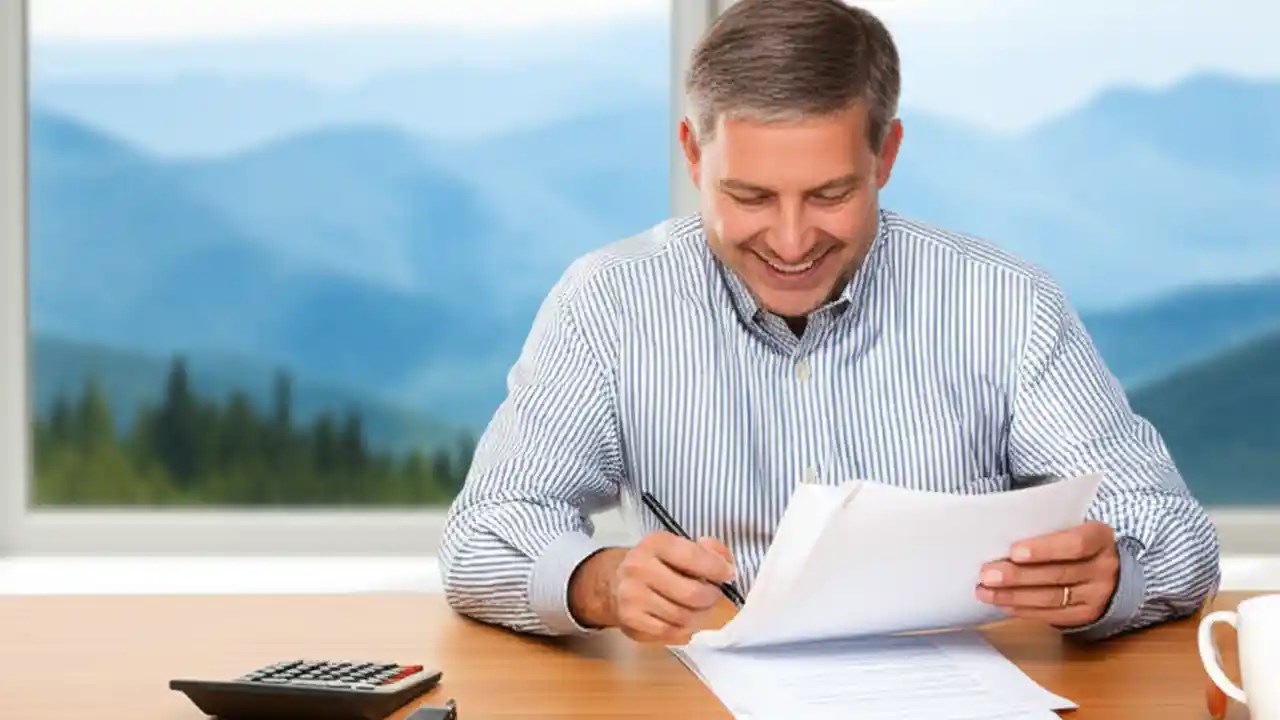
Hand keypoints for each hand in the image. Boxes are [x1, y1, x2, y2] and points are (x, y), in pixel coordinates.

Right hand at [568, 532, 734, 642]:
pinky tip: (683, 621)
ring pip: (684, 616)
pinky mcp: (630, 620)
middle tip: (712, 596)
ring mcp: (633, 596)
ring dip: (699, 616)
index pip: (693, 557)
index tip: (728, 575)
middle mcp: (640, 568)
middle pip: (692, 594)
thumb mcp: (677, 546)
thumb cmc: (655, 563)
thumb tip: (725, 563)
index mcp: (655, 543)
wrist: (613, 583)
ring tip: (699, 609)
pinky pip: (670, 632)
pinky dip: (683, 630)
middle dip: (711, 598)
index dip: (717, 569)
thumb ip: (707, 550)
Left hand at [975, 520, 1119, 627]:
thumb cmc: (1075, 541)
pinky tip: (1002, 603)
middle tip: (987, 574)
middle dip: (1017, 576)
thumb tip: (1000, 538)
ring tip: (985, 591)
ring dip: (1013, 595)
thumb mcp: (1070, 527)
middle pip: (1057, 574)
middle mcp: (1103, 569)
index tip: (1014, 552)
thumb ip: (1045, 531)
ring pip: (1051, 597)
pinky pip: (1051, 615)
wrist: (1109, 571)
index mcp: (1100, 538)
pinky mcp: (1085, 615)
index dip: (1044, 549)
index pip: (1075, 545)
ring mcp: (1096, 595)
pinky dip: (1023, 609)